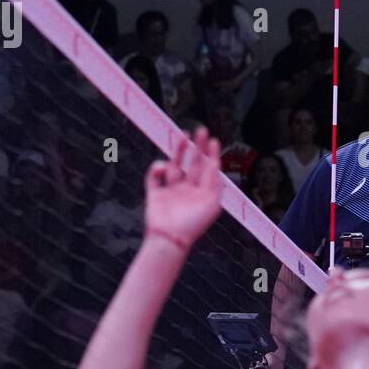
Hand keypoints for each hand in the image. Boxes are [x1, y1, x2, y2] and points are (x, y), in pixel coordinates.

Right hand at [144, 127, 223, 249]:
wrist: (171, 239)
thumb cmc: (194, 224)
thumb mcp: (212, 202)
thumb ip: (214, 181)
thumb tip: (215, 163)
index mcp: (202, 193)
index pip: (209, 169)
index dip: (211, 153)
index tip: (212, 139)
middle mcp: (187, 191)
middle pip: (193, 163)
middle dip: (196, 147)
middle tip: (200, 130)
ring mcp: (171, 192)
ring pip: (174, 166)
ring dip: (178, 151)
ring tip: (182, 135)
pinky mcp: (155, 195)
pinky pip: (154, 177)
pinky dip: (156, 169)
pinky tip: (162, 166)